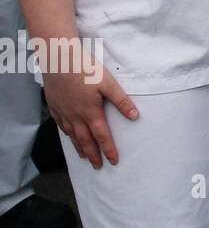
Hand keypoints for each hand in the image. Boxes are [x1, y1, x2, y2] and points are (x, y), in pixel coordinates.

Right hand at [43, 52, 137, 168]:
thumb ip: (121, 101)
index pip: (102, 136)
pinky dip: (66, 133)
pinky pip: (60, 125)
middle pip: (85, 141)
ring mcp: (63, 112)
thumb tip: (135, 116)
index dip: (109, 150)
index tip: (113, 161)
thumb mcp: (108, 83)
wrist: (58, 61)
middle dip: (93, 155)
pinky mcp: (54, 105)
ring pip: (71, 135)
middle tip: (98, 166)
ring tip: (84, 157)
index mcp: (90, 112)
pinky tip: (68, 135)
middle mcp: (75, 116)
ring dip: (79, 147)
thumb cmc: (85, 70)